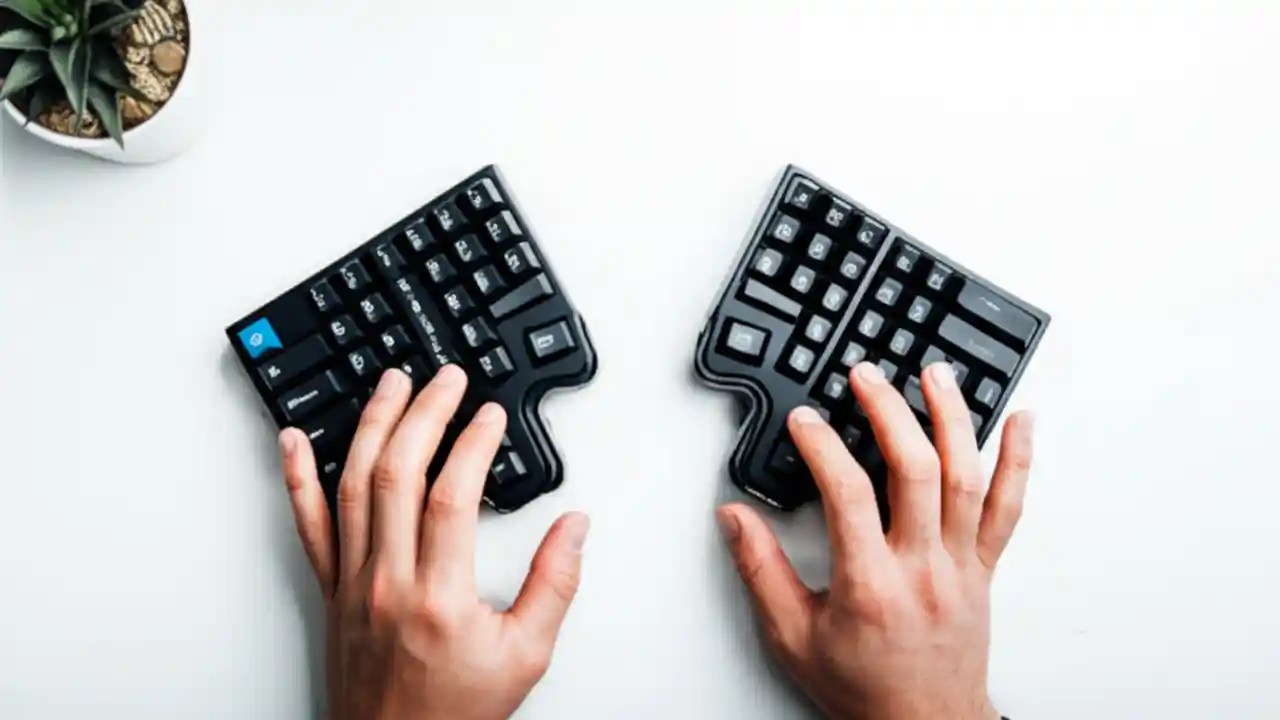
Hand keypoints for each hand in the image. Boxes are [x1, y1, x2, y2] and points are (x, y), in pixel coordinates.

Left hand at [277, 366, 588, 719]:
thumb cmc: (455, 713)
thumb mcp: (526, 655)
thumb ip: (555, 585)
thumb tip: (574, 526)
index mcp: (439, 597)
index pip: (452, 495)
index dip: (473, 442)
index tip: (490, 414)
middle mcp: (387, 581)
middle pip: (397, 474)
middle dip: (424, 413)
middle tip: (445, 378)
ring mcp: (351, 582)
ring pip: (352, 485)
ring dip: (372, 425)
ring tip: (391, 384)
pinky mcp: (330, 590)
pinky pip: (308, 524)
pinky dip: (296, 478)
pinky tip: (293, 441)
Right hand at [718, 361, 1032, 719]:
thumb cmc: (863, 688)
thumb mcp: (792, 637)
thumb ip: (760, 571)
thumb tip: (734, 518)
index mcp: (870, 585)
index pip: (849, 496)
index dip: (824, 447)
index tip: (805, 419)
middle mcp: (922, 569)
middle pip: (915, 472)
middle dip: (889, 412)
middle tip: (867, 375)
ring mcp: (961, 565)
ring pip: (966, 478)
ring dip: (952, 419)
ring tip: (936, 375)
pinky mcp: (985, 568)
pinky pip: (1009, 509)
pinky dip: (1019, 461)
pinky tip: (1021, 423)